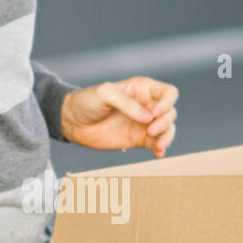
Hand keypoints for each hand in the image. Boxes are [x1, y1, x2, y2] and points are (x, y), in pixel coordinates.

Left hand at [61, 77, 178, 156]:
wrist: (72, 121)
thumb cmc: (86, 101)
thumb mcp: (104, 94)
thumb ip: (127, 103)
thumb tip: (148, 117)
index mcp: (142, 89)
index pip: (168, 93)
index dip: (166, 103)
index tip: (154, 113)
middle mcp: (147, 105)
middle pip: (170, 112)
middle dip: (165, 122)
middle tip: (149, 129)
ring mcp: (144, 123)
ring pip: (168, 129)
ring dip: (167, 137)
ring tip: (158, 146)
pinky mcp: (139, 139)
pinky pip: (157, 144)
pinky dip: (161, 149)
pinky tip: (158, 153)